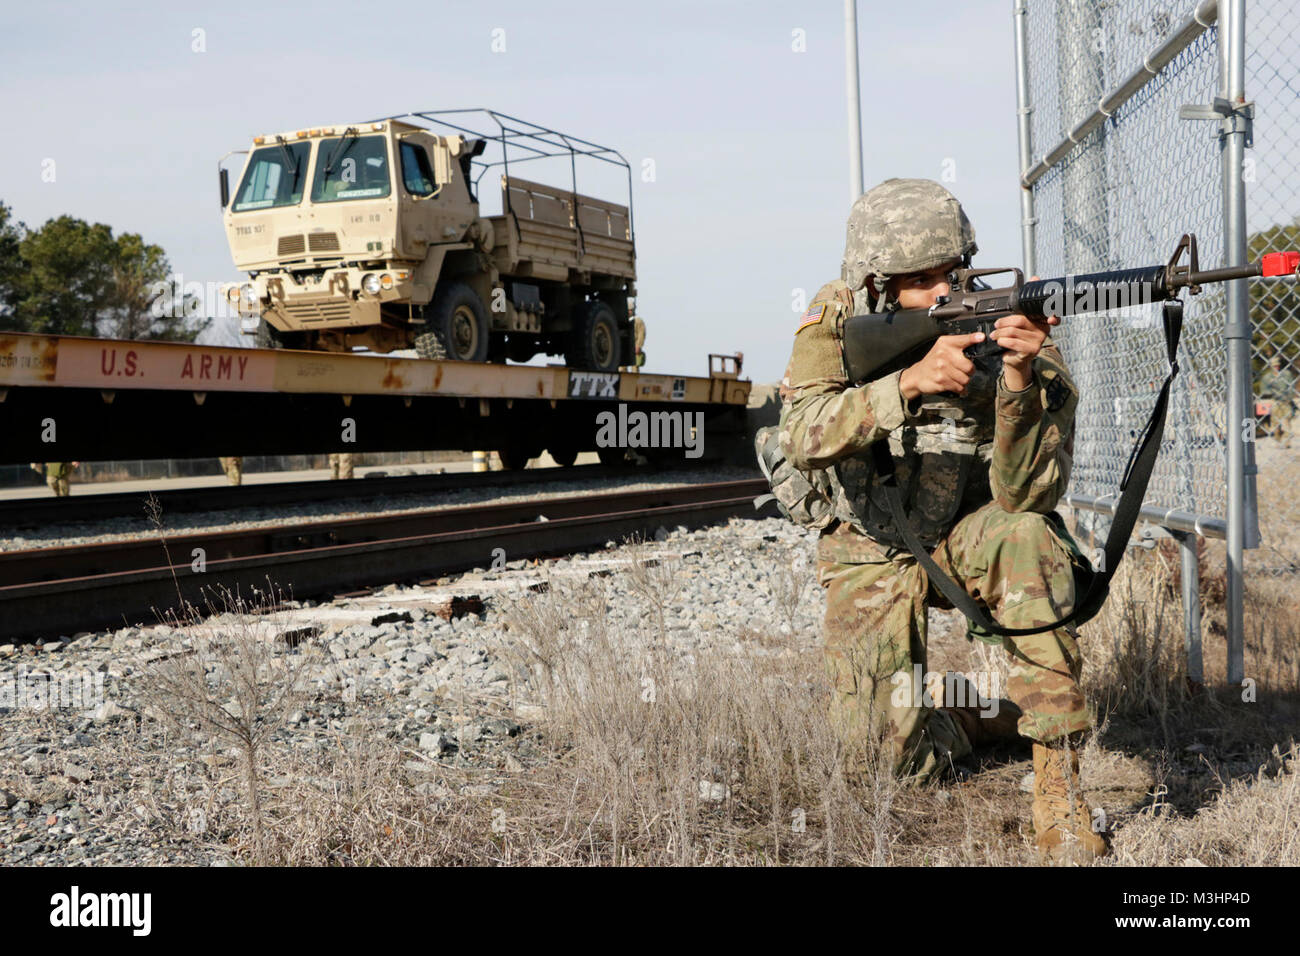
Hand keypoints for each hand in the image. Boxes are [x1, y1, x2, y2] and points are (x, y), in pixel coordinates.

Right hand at [899, 332, 984, 398]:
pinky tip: (954, 384)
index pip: (963, 340)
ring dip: (964, 381)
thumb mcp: (943, 348)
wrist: (917, 375)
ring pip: (965, 379)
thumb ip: (960, 344)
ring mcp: (942, 368)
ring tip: (956, 378)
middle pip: (969, 366)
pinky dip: (959, 389)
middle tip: (963, 370)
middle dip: (969, 371)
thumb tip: (980, 338)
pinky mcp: (941, 381)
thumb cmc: (933, 361)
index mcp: (946, 344)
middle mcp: (944, 354)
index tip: (981, 337)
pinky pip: (959, 387)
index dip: (973, 338)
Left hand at [991, 274, 1059, 390]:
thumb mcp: (1020, 317)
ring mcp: (1038, 340)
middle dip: (1004, 322)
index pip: (1049, 311)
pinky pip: (1013, 342)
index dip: (1049, 310)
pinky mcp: (1031, 350)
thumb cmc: (1017, 337)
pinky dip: (1002, 340)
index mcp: (1042, 319)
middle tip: (997, 325)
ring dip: (1000, 332)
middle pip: (1020, 320)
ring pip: (1014, 331)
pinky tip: (1000, 341)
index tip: (1046, 311)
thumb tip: (1035, 278)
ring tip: (995, 334)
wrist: (1014, 358)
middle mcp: (1043, 329)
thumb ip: (1025, 300)